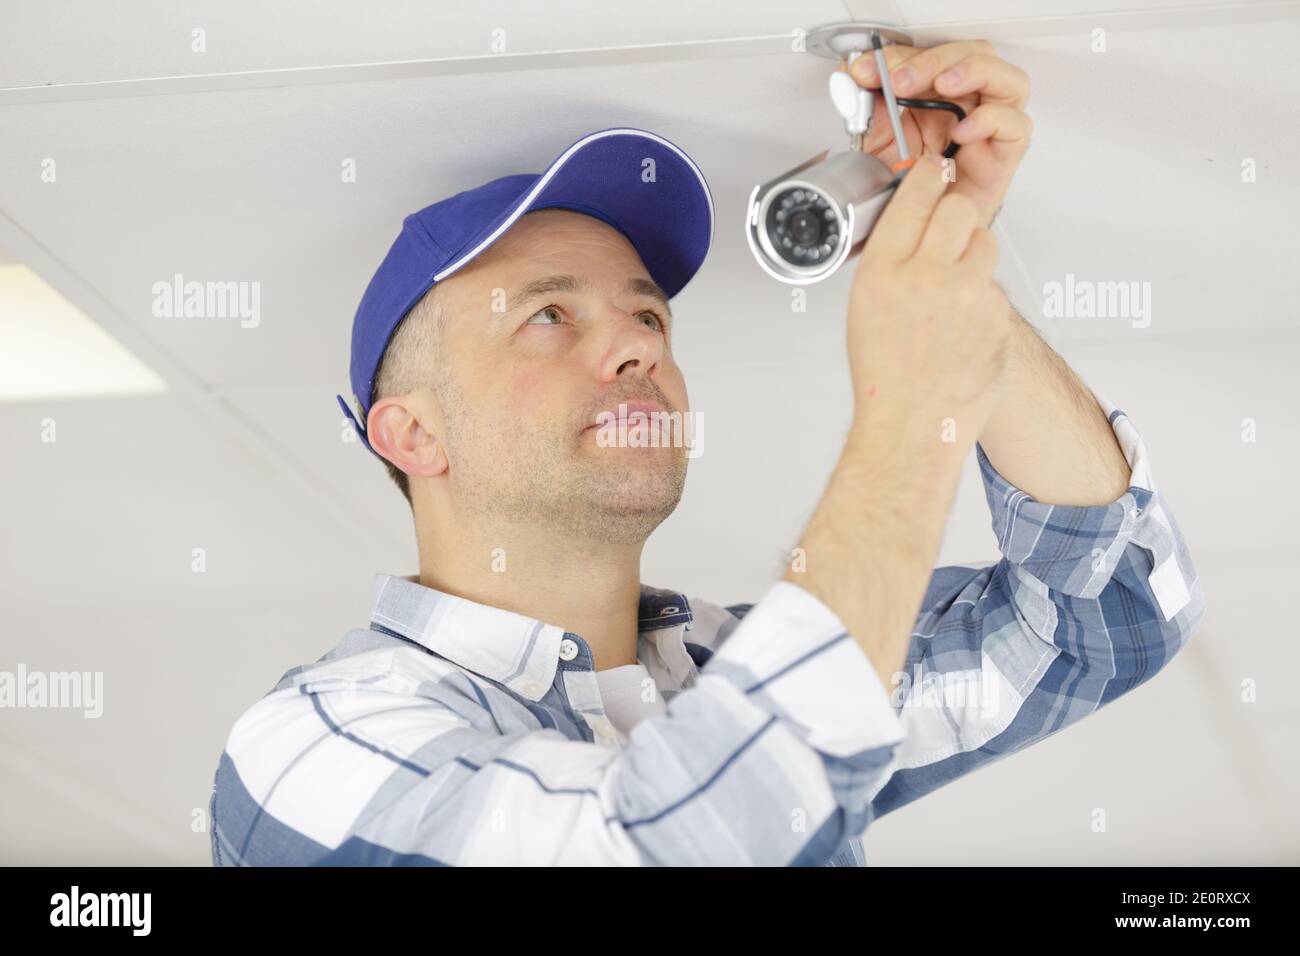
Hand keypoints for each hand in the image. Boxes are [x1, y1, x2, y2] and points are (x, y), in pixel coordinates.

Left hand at [835, 39, 1031, 227]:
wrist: (920, 233)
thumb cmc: (907, 189)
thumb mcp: (875, 141)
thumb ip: (865, 108)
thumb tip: (850, 77)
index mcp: (935, 94)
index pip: (929, 55)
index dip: (898, 56)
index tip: (867, 72)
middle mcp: (967, 104)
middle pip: (971, 55)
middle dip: (932, 60)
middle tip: (900, 79)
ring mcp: (989, 126)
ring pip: (1006, 79)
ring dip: (973, 71)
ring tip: (942, 84)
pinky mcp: (1004, 154)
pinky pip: (1016, 125)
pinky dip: (992, 119)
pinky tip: (962, 130)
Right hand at [846, 154, 1011, 449]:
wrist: (913, 427)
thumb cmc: (884, 375)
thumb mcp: (865, 306)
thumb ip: (892, 258)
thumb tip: (916, 220)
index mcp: (886, 271)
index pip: (916, 194)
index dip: (928, 176)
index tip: (933, 171)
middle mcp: (929, 277)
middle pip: (959, 208)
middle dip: (955, 213)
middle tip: (947, 227)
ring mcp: (970, 297)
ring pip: (985, 244)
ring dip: (972, 255)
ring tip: (952, 291)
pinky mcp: (999, 317)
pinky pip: (995, 288)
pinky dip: (983, 299)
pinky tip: (962, 327)